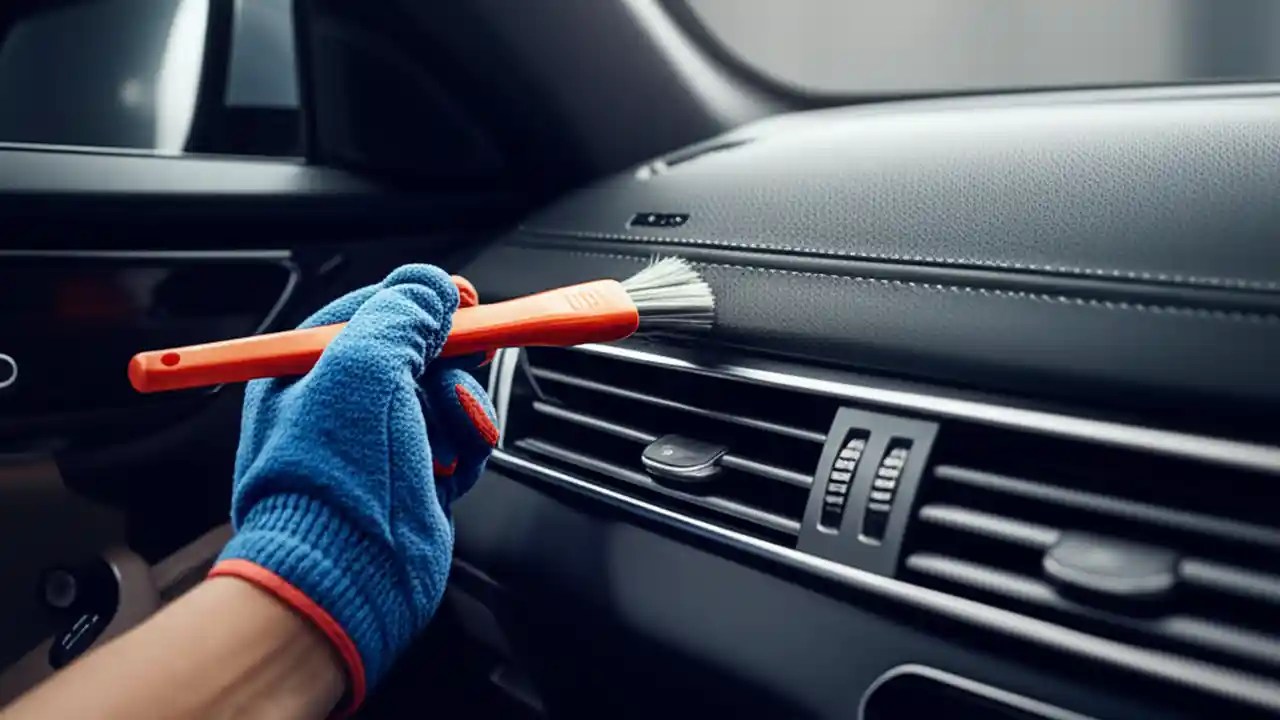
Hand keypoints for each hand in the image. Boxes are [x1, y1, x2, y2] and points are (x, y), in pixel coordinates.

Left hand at [209, 265, 497, 712]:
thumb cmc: (333, 479)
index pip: (372, 311)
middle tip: (463, 367)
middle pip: (417, 353)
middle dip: (447, 362)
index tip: (461, 301)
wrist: (342, 576)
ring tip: (449, 433)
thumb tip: (432, 286)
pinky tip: (454, 462)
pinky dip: (467, 446)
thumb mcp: (365, 366)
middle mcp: (339, 406)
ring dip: (460, 408)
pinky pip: (458, 441)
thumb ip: (404, 313)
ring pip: (445, 397)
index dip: (419, 302)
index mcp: (307, 370)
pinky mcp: (414, 481)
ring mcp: (377, 446)